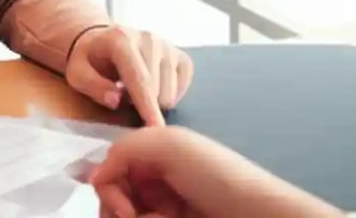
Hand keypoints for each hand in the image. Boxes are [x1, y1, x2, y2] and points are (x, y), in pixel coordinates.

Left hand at [65, 26, 193, 125]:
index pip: (139, 79)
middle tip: (120, 95)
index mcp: (121, 39)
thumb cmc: (89, 61)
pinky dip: (168, 95)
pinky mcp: (181, 56)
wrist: (103, 41)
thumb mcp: (77, 74)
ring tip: (133, 89)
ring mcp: (168, 46)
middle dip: (139, 104)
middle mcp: (149, 38)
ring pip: (170, 94)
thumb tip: (115, 100)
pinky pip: (182, 90)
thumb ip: (93, 86)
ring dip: (152, 101)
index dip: (147, 106)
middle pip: (157, 90)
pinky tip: (152, 88)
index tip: (155, 128)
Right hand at [88, 127, 342, 217]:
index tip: (124, 209)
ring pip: (126, 216)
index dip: (108, 190)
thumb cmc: (217, 177)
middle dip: (118, 212)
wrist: (262, 216)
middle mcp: (156, 183)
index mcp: (153, 155)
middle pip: (112, 201)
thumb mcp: (170, 145)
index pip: (108, 172)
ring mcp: (166, 211)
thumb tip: (93, 177)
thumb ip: (124, 150)